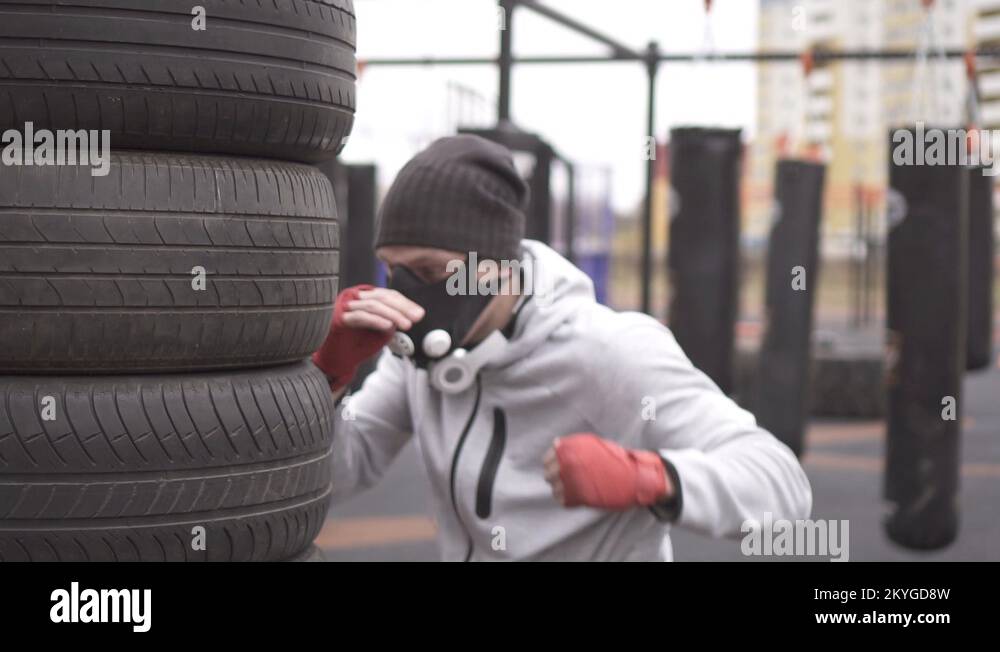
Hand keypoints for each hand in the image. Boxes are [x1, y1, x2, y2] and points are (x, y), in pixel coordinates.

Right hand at [312, 285, 424, 390]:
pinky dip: (376, 320)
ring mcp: (346, 306)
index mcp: (366, 297)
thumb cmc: (359, 344)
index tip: (419, 314)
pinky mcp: (339, 318)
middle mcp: (355, 297)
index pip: (388, 295)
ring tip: (405, 325)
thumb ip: (394, 320)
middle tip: (415, 318)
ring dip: (392, 314)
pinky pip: (361, 316)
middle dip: (402, 308)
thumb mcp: (382, 330)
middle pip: (382, 297)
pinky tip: (388, 326)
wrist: (339, 360)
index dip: (405, 303)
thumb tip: (413, 314)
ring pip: (373, 305)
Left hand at [543, 433, 671, 509]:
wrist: (633, 476)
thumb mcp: (595, 445)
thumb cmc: (616, 460)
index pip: (548, 458)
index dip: (552, 463)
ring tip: (573, 486)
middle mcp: (568, 464)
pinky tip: (576, 494)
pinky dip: (566, 498)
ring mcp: (572, 481)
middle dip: (555, 475)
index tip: (559, 465)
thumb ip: (574, 445)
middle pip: (548, 474)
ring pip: (554, 488)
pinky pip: (562, 499)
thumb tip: (555, 443)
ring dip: (560, 487)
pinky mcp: (579, 497)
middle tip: (567, 478)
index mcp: (572, 450)